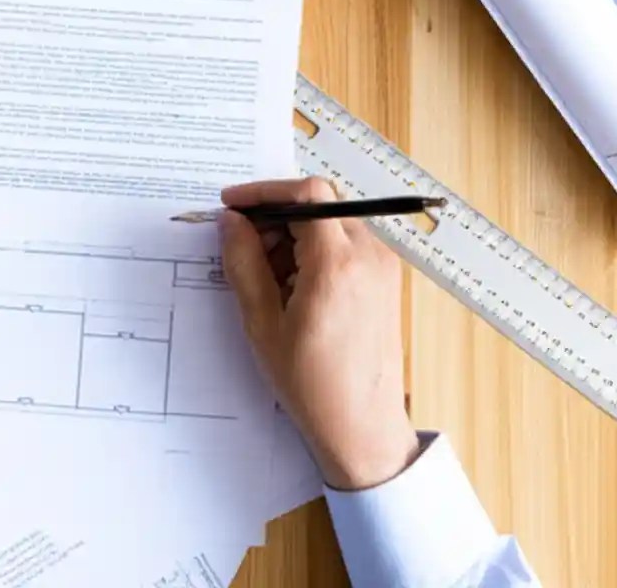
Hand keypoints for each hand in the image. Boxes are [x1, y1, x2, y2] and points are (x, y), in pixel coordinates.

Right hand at [219, 177, 419, 490]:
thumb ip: (244, 263)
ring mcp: (382, 266)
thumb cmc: (313, 383)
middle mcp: (369, 255)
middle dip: (276, 215)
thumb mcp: (263, 322)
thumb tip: (231, 223)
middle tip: (242, 246)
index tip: (233, 206)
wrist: (362, 425)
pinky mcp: (385, 280)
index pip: (306, 193)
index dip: (264, 192)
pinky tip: (292, 286)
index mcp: (337, 263)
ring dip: (294, 234)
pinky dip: (315, 251)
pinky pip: (346, 245)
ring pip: (332, 222)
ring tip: (266, 276)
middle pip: (319, 204)